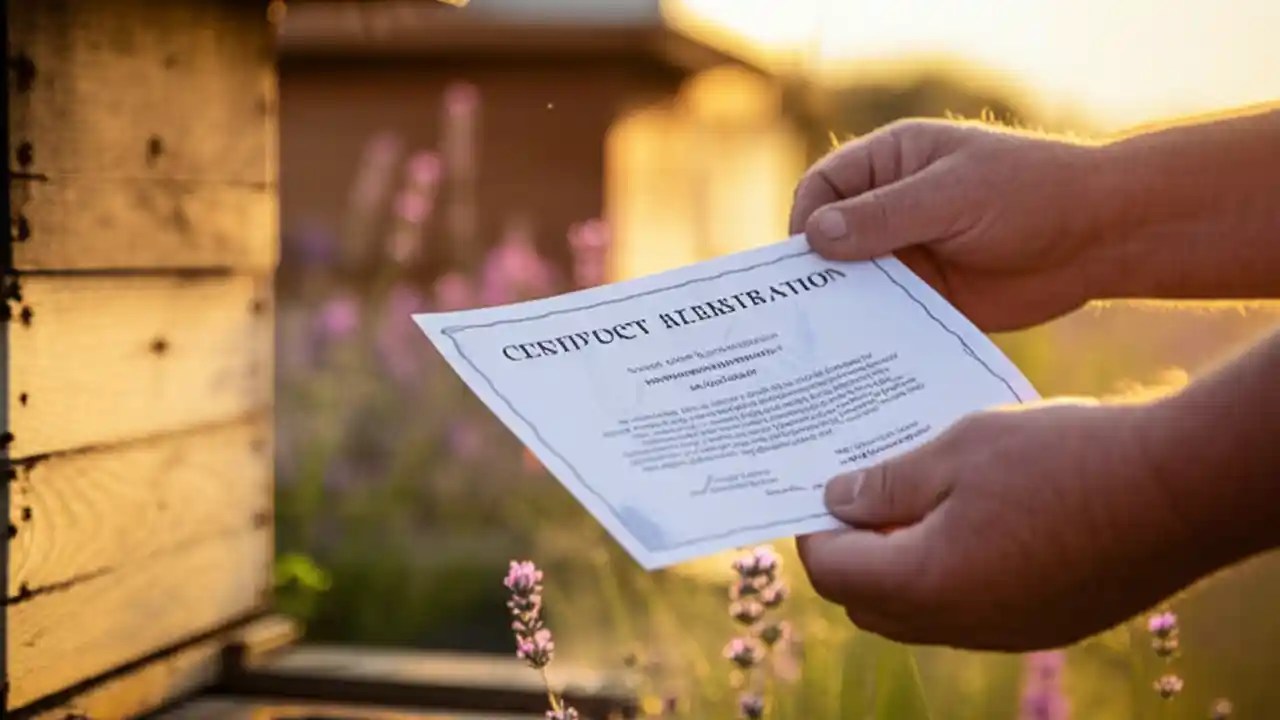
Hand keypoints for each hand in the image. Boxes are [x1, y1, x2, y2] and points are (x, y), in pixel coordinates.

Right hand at [790, 120, 1106, 331]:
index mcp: (892, 163)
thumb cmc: (1031, 194)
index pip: (823, 187)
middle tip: (798, 310)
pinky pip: (884, 315)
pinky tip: (860, 353)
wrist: (1101, 238)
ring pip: (852, 281)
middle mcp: (891, 207)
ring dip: (841, 306)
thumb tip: (814, 237)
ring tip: (823, 339)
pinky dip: (871, 332)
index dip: (807, 220)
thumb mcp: (953, 197)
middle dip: (815, 270)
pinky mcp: (926, 296)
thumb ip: (885, 216)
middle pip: (828, 238)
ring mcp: (908, 254)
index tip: (805, 259)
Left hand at [795, 400, 1224, 650]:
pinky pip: (969, 611)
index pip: (832, 573)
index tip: (817, 486)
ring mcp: (1005, 631)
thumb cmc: (1064, 459)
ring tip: (915, 498)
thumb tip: (836, 500)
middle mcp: (960, 624)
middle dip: (851, 553)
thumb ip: (887, 482)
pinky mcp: (1043, 623)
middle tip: (860, 492)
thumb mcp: (960, 449)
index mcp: (925, 583)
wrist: (1180, 490)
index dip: (812, 529)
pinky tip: (969, 519)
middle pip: (868, 605)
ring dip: (901, 564)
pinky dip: (948, 573)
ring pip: (919, 613)